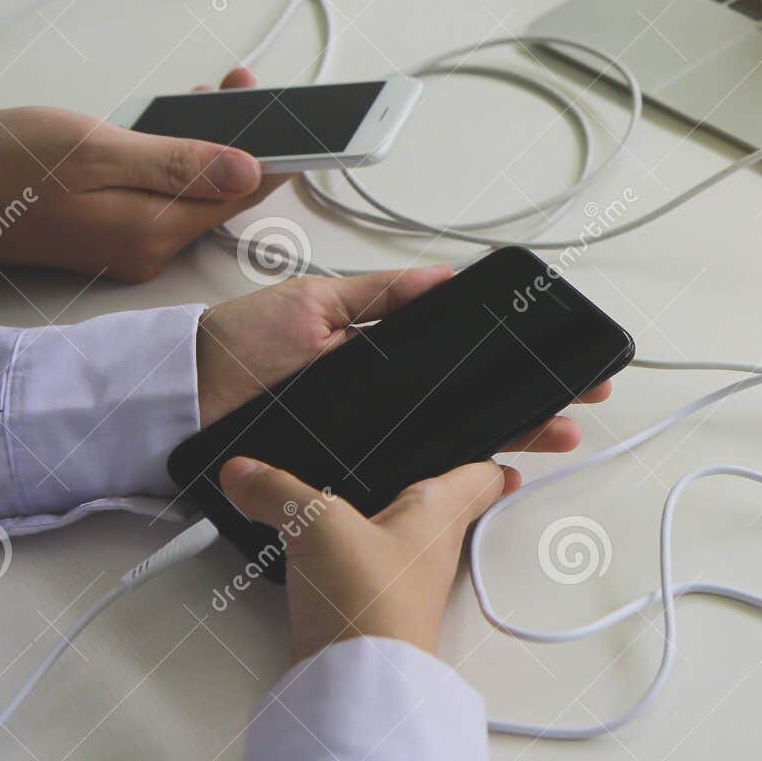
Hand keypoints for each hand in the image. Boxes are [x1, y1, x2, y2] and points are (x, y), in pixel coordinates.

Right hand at [0, 68, 286, 281]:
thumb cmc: (2, 169)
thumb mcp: (95, 151)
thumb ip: (176, 164)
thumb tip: (247, 170)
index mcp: (154, 232)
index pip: (243, 195)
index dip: (280, 156)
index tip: (309, 125)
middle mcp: (152, 248)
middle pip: (224, 192)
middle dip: (248, 140)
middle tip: (251, 89)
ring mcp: (134, 245)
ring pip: (197, 190)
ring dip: (212, 144)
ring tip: (217, 95)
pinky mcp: (118, 234)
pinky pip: (168, 195)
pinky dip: (180, 159)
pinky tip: (177, 127)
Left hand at [194, 267, 612, 442]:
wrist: (182, 396)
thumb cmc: (238, 344)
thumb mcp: (312, 301)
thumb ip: (379, 294)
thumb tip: (442, 279)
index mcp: (382, 356)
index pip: (463, 360)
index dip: (511, 362)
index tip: (558, 360)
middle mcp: (387, 400)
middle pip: (475, 405)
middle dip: (532, 404)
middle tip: (579, 404)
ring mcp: (375, 437)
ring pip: (457, 443)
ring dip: (512, 440)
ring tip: (557, 436)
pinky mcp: (353, 471)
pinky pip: (414, 477)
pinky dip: (458, 481)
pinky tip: (499, 475)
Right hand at [219, 455, 519, 663]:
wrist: (358, 687)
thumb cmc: (372, 604)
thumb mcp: (320, 526)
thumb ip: (280, 492)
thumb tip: (245, 473)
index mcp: (438, 515)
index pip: (483, 480)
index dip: (495, 462)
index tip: (504, 451)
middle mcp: (429, 550)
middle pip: (444, 511)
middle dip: (436, 490)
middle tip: (431, 469)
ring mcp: (402, 584)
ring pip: (402, 542)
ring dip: (386, 524)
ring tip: (362, 502)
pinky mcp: (371, 611)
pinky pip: (364, 572)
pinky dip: (348, 558)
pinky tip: (321, 555)